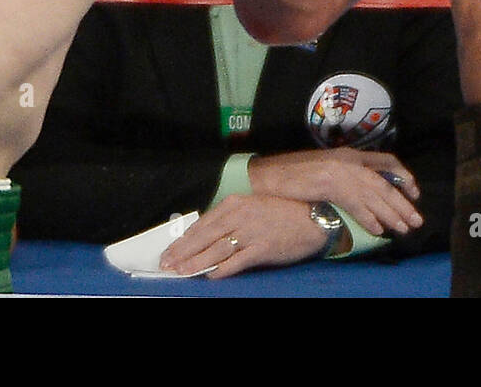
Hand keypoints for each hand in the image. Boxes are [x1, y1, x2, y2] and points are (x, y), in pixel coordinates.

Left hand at [158, 194, 332, 277]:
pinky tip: (210, 276)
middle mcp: (240, 216)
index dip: (183, 240)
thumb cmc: (283, 212)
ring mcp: (250, 232)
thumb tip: (206, 237)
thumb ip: (230, 219)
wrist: (313, 217)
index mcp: (235, 204)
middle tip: (166, 265)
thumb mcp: (253, 207)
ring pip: (216, 250)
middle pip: (204, 238)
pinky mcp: (262, 248)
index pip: (202, 225)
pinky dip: (222, 269)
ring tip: (181, 272)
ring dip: (196, 263)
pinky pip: (237, 261)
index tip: (169, 251)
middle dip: (182, 253)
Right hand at [247, 148, 421, 236]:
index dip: (402, 175)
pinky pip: (355, 204)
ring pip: (373, 195)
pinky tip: (378, 230)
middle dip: (402, 203)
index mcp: (349, 154)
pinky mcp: (329, 185)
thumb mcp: (326, 167)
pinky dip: (368, 217)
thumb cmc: (294, 173)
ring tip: (404, 228)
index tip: (413, 191)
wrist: (269, 175)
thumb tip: (364, 193)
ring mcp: (339, 172)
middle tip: (416, 219)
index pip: (385, 160)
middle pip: (383, 182)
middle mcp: (348, 161)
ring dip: (391, 214)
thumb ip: (346, 174)